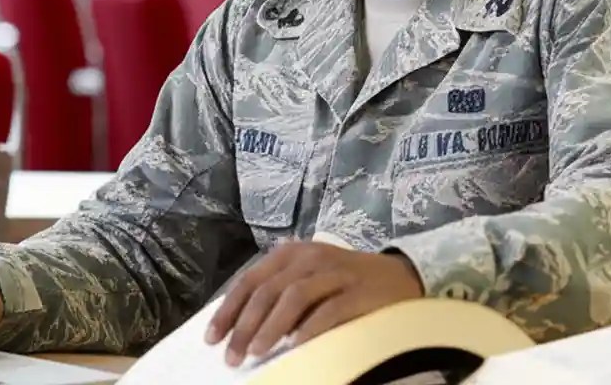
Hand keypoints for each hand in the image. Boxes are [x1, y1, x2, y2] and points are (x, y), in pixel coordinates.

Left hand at [204, 242, 423, 366]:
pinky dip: (309, 329)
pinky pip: (329, 310)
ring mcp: (336, 273)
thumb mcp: (307, 279)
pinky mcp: (359, 292)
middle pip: (268, 291)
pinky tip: (296, 347)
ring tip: (256, 352)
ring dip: (271, 327)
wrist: (399, 276)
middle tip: (232, 356)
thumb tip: (240, 328)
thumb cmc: (343, 283)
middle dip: (245, 325)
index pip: (251, 281)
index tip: (211, 339)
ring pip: (294, 297)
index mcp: (291, 253)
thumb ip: (278, 295)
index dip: (228, 310)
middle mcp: (311, 258)